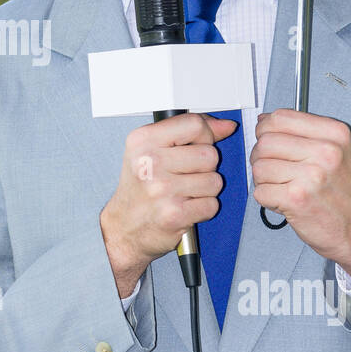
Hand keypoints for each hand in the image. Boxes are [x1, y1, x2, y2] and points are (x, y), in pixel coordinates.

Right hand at [100, 113, 238, 297]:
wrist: (124, 228)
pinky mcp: (174, 214)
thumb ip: (189, 133)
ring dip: (205, 190)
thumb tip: (226, 126)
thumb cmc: (140, 188)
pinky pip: (211, 204)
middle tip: (184, 176)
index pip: (194, 124)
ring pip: (214, 180)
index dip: (204, 135)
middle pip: (209, 154)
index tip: (197, 145)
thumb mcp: (153, 150)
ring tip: (184, 192)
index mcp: (142, 140)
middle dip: (205, 167)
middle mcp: (150, 162)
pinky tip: (185, 207)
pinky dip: (203, 209)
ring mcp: (162, 189)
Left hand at [250, 108, 350, 282]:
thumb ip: (301, 132)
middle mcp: (326, 152)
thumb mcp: (334, 151)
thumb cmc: (340, 193)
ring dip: (265, 180)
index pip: (281, 117)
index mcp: (335, 134)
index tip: (267, 138)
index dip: (265, 128)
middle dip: (262, 157)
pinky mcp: (296, 198)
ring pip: (259, 167)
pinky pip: (260, 191)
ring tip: (285, 187)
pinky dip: (267, 199)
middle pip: (265, 142)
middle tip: (276, 170)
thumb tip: (264, 120)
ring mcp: (311, 175)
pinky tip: (285, 201)